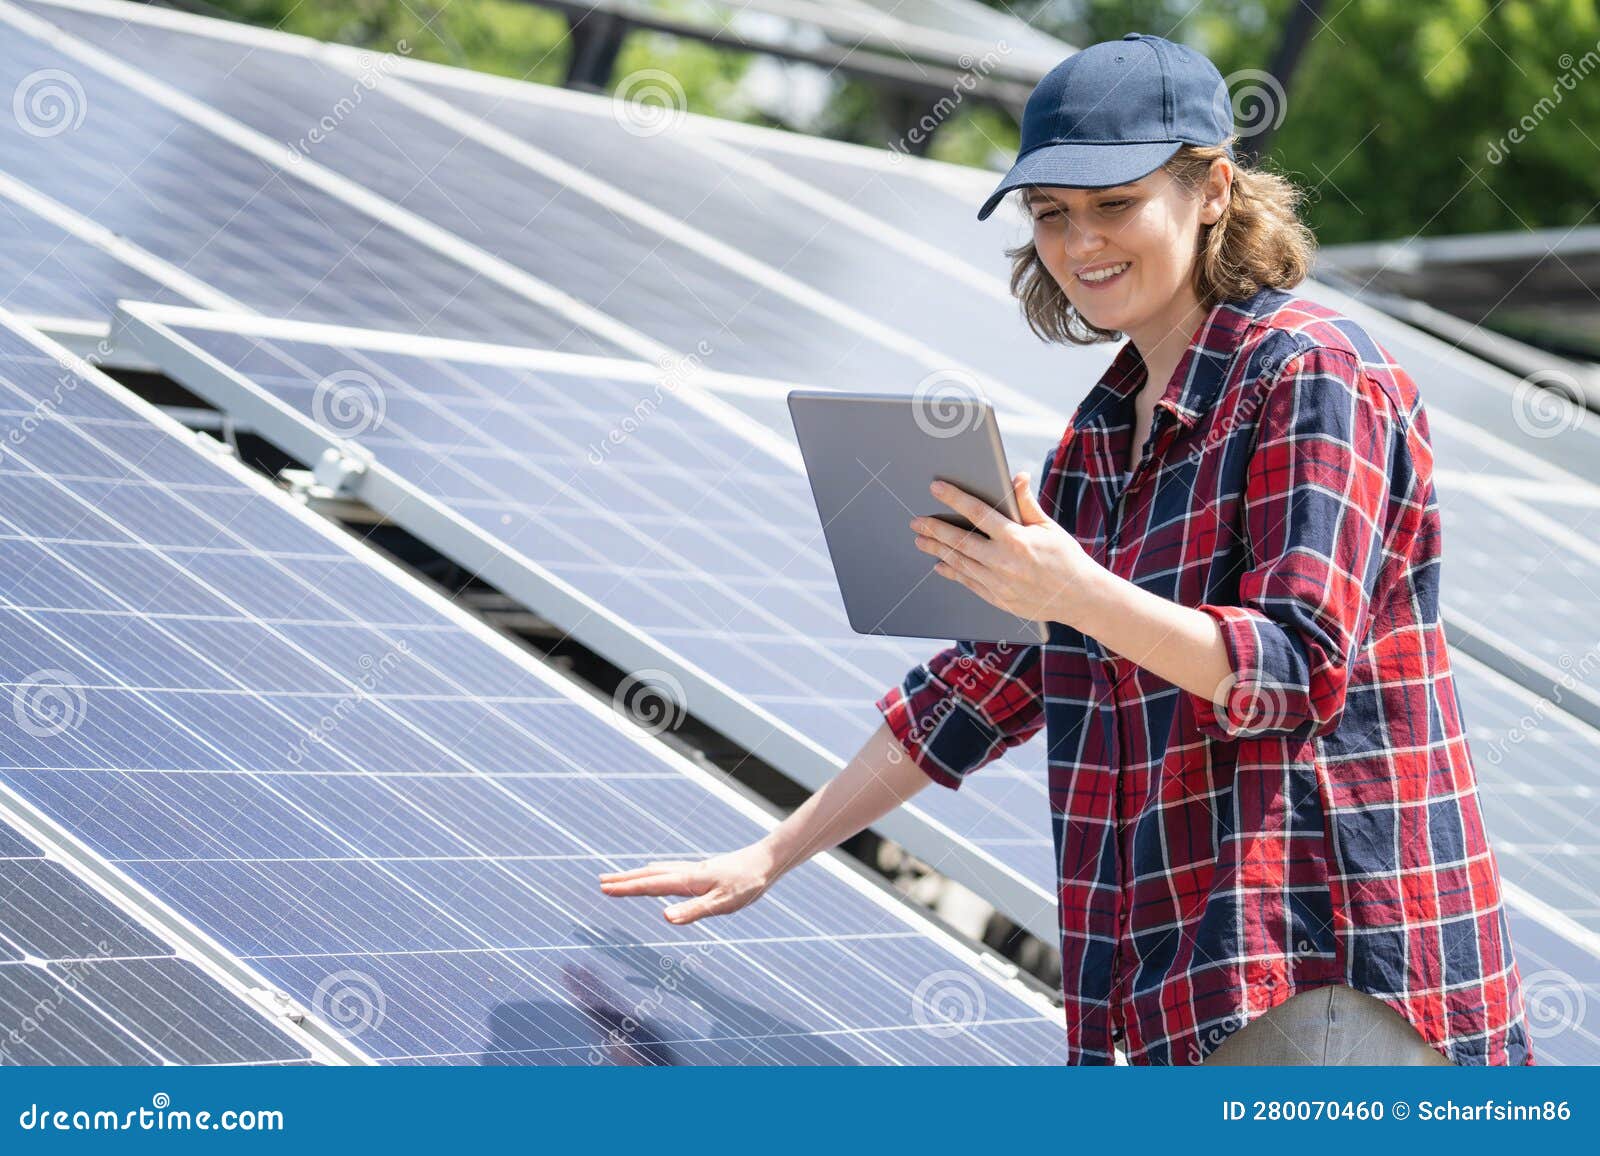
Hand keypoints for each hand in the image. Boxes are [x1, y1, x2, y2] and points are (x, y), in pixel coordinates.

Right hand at [597, 841, 778, 924]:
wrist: (766, 862)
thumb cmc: (746, 884)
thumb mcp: (722, 904)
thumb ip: (693, 911)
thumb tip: (665, 917)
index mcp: (688, 881)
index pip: (650, 885)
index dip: (627, 888)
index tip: (604, 889)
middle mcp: (687, 872)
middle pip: (648, 875)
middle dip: (624, 880)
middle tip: (600, 882)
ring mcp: (693, 871)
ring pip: (657, 871)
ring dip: (636, 875)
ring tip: (619, 878)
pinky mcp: (702, 872)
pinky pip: (669, 872)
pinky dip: (653, 873)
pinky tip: (656, 875)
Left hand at [911, 473, 1099, 626]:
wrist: (1080, 598)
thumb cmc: (1066, 558)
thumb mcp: (1048, 527)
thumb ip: (1026, 503)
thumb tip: (1017, 476)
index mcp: (1016, 539)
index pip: (977, 513)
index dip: (954, 498)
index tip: (936, 488)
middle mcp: (1003, 562)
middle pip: (959, 541)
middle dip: (935, 529)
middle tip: (917, 521)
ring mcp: (998, 583)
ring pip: (959, 563)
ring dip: (937, 550)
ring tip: (921, 540)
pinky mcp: (998, 599)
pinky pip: (968, 583)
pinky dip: (952, 572)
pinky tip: (939, 564)